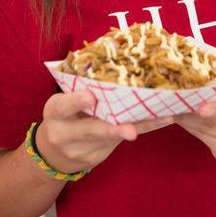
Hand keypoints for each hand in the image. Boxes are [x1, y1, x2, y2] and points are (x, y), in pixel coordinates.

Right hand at [36, 90, 172, 174]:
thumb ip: (79, 88)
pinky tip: (159, 121)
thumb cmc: (65, 113)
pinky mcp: (94, 158)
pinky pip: (118, 144)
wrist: (54, 151)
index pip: (63, 106)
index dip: (76, 101)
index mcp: (54, 112)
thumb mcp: (63, 99)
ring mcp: (79, 150)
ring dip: (137, 128)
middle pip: (90, 130)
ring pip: (109, 139)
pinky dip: (139, 129)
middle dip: (111, 129)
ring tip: (161, 119)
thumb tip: (113, 59)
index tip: (91, 97)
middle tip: (131, 131)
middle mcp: (63, 134)